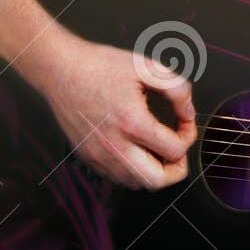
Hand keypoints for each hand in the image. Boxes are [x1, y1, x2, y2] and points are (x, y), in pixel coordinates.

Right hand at [28, 37, 197, 189]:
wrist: (60, 70)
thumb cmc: (100, 66)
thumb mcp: (147, 67)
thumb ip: (177, 89)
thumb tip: (188, 113)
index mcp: (132, 122)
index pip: (175, 150)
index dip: (188, 136)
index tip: (184, 124)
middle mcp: (114, 146)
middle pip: (157, 181)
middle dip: (176, 169)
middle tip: (176, 149)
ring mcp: (98, 155)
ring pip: (137, 184)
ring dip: (154, 170)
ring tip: (155, 147)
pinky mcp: (88, 158)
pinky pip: (118, 178)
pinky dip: (133, 170)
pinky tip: (135, 148)